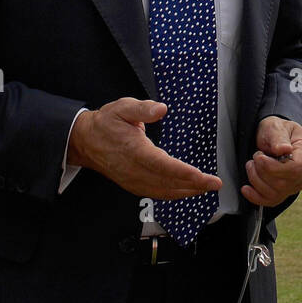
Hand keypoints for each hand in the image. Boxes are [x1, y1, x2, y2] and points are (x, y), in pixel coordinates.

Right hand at [68, 98, 220, 199]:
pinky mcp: (133, 185)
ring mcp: (133, 180)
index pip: (163, 165)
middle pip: (167, 182)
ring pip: (163, 192)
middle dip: (194, 185)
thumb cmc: (107, 123)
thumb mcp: (122, 107)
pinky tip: (188, 191)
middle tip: (216, 184)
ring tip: (207, 188)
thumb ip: (142, 109)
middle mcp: (134, 170)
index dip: (184, 173)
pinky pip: (156, 194)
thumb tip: (161, 109)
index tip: (203, 176)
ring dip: (187, 192)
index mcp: (134, 150)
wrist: (86, 141)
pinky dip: (174, 195)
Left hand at [242, 115, 301, 206]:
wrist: (275, 137)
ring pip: (276, 194)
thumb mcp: (276, 126)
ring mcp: (296, 184)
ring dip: (256, 181)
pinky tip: (246, 188)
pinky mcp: (286, 192)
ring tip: (251, 165)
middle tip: (254, 157)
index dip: (274, 167)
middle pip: (284, 183)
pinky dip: (256, 197)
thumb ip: (278, 137)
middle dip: (261, 172)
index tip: (259, 156)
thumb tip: (284, 149)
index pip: (296, 169)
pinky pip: (272, 201)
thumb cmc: (276, 130)